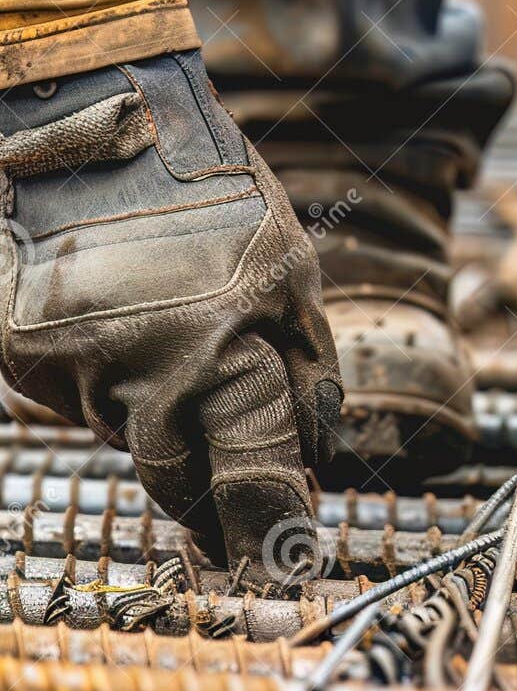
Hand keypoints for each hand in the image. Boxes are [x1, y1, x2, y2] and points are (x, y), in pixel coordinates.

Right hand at [0, 51, 341, 583]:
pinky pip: (79, 397)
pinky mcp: (24, 356)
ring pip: (127, 437)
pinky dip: (107, 376)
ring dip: (159, 419)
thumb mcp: (292, 268)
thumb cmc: (206, 190)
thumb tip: (313, 464)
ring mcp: (74, 366)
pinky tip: (116, 317)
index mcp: (227, 349)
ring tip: (169, 345)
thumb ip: (307, 373)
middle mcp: (145, 371)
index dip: (271, 534)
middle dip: (208, 501)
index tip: (286, 574)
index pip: (256, 477)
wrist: (84, 116)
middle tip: (226, 514)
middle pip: (179, 483)